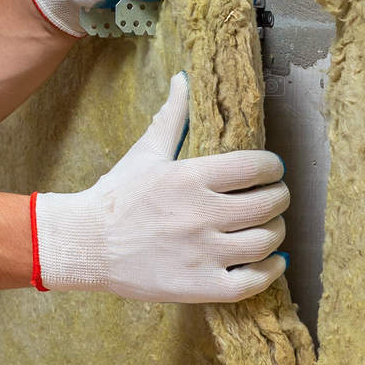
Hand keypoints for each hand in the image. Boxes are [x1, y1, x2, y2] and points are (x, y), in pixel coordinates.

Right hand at [32, 72, 289, 302]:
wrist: (86, 244)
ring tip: (267, 227)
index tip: (270, 171)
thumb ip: (173, 116)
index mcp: (190, 177)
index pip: (257, 167)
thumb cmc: (118, 196)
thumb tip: (184, 79)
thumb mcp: (146, 152)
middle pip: (270, 204)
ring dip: (275, 232)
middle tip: (271, 198)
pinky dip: (270, 270)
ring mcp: (202, 253)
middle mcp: (201, 214)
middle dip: (278, 198)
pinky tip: (268, 261)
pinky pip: (254, 281)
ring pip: (266, 241)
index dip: (272, 168)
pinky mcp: (200, 285)